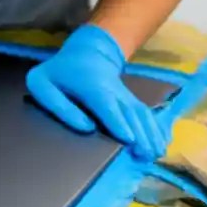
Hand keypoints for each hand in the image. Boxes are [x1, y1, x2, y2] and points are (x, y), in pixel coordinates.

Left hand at [25, 24, 167, 160]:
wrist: (89, 50)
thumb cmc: (59, 72)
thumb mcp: (43, 84)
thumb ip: (59, 106)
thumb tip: (86, 128)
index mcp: (91, 87)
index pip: (107, 106)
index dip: (118, 122)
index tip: (129, 140)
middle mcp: (113, 92)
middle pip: (130, 113)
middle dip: (141, 134)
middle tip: (146, 156)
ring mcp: (125, 95)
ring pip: (142, 114)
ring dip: (152, 133)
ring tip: (156, 153)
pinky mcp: (130, 100)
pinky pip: (146, 114)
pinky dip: (156, 128)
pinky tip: (163, 141)